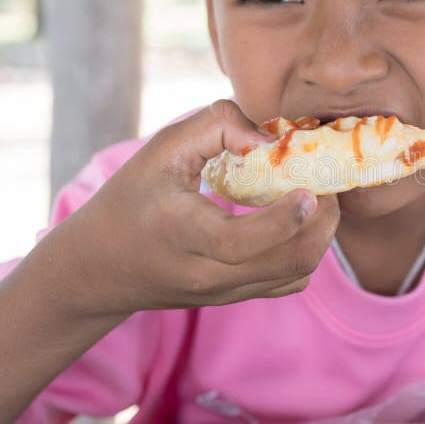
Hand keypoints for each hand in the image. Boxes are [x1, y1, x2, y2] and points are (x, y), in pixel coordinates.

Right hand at [39, 99, 339, 317]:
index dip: (285, 218)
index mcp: (184, 236)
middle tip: (324, 183)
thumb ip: (215, 127)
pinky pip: (290, 282)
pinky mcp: (236, 297)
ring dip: (320, 236)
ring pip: (298, 274)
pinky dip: (306, 251)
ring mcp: (226, 292)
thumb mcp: (161, 150)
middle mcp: (209, 275)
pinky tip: (296, 222)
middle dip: (322, 221)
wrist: (99, 267)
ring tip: (315, 199)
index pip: (243, 242)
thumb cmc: (131, 200)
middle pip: (290, 262)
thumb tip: (269, 139)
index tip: (310, 190)